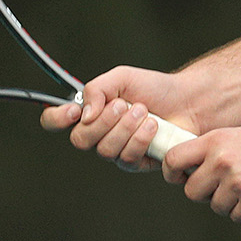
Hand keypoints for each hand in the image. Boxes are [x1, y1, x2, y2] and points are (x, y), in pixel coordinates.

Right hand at [40, 66, 199, 171]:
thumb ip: (96, 89)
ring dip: (126, 128)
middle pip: (80, 140)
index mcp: (89, 112)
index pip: (54, 121)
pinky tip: (153, 127)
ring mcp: (115, 150)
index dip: (56, 118)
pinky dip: (140, 139)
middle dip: (104, 122)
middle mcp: (98, 134)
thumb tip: (84, 115)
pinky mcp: (135, 162)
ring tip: (144, 112)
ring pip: (104, 150)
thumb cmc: (153, 88)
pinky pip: (127, 159)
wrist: (186, 100)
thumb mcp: (122, 78)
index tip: (74, 111)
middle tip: (125, 105)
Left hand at [160, 122, 240, 222]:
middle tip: (226, 185)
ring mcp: (238, 183)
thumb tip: (185, 172)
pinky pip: (236, 217)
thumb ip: (211, 152)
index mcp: (216, 141)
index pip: (173, 159)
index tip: (181, 177)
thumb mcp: (237, 136)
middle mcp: (223, 161)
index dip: (173, 173)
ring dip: (230, 203)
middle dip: (205, 193)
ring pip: (216, 207)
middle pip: (191, 192)